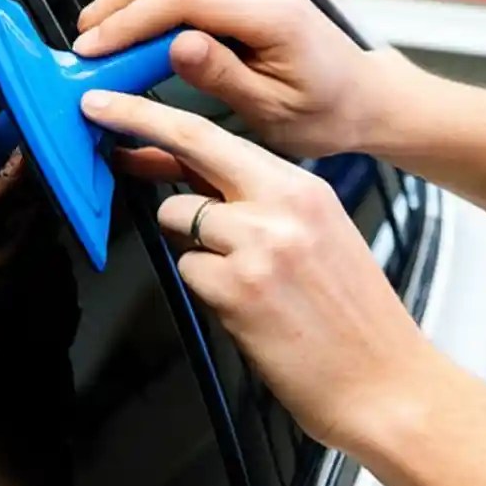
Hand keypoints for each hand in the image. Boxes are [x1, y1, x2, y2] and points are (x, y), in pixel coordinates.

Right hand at [73, 0, 414, 157]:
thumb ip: (223, 75)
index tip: (94, 51)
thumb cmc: (325, 111)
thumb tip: (176, 46)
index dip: (128, 22)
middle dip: (117, 2)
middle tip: (85, 42)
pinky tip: (132, 9)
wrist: (363, 97)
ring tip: (101, 26)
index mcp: (268, 13)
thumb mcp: (273, 110)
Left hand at [82, 89, 439, 451]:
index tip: (115, 103)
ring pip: (178, 218)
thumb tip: (193, 175)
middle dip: (136, 124)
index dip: (156, 115)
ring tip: (246, 281)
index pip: (217, 134)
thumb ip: (258, 200)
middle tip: (99, 114)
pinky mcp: (236, 290)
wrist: (385, 383)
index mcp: (304, 190)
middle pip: (189, 145)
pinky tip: (249, 310)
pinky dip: (207, 290)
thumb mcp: (318, 235)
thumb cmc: (352, 318)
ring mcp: (257, 246)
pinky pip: (188, 271)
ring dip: (194, 246)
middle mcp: (282, 207)